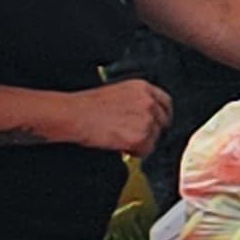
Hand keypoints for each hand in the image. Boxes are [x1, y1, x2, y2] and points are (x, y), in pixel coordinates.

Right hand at [55, 79, 171, 156]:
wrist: (73, 115)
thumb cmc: (87, 106)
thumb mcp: (118, 92)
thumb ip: (137, 100)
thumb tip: (147, 115)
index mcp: (143, 87)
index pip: (166, 103)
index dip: (161, 116)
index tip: (157, 124)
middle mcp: (149, 102)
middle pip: (163, 122)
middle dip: (151, 131)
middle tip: (132, 134)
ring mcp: (146, 119)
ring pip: (155, 138)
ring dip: (141, 141)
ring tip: (120, 137)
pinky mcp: (140, 136)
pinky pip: (146, 150)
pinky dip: (136, 151)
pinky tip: (120, 145)